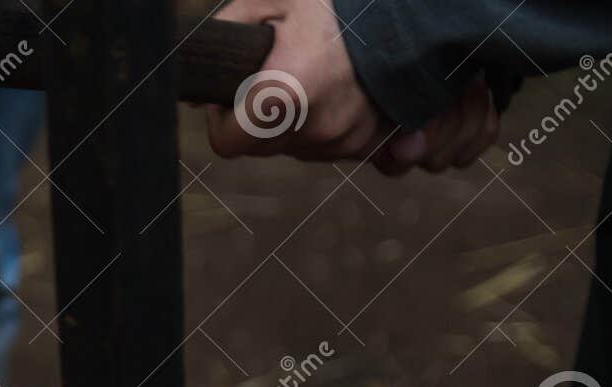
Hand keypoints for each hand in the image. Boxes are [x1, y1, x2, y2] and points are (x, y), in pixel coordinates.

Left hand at [205, 0, 498, 174]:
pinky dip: (334, 123)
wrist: (416, 8)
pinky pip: (335, 147)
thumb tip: (196, 87)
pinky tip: (344, 89)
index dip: (223, 121)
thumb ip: (228, 34)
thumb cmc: (338, 1)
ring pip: (299, 147)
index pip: (229, 141)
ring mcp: (351, 138)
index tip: (234, 95)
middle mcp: (320, 125)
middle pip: (263, 147)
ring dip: (301, 120)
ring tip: (322, 71)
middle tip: (285, 70)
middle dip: (264, 117)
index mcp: (289, 89)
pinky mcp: (376, 143)